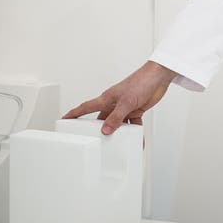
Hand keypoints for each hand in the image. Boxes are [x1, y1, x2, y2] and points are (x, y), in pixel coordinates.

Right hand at [62, 61, 177, 134]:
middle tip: (94, 141)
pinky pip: (132, 125)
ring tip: (117, 145)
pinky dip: (134, 132)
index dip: (74, 114)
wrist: (158, 77)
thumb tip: (105, 130)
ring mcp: (124, 107)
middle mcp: (114, 103)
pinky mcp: (135, 110)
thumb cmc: (141, 81)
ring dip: (118, 133)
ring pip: (117, 124)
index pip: (86, 107)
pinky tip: (136, 140)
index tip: (64, 119)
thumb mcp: (126, 102)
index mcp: (107, 98)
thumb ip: (116, 117)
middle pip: (102, 119)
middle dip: (98, 130)